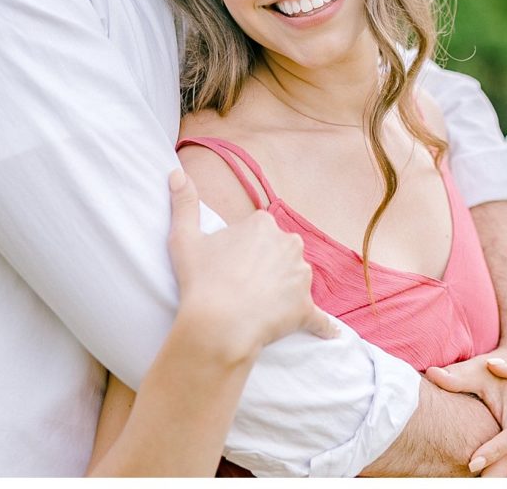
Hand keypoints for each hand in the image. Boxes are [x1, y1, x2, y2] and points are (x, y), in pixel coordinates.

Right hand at [166, 168, 336, 355]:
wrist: (218, 325)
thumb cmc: (201, 281)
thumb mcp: (184, 238)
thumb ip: (183, 203)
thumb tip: (176, 172)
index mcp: (263, 224)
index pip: (258, 232)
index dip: (242, 250)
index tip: (227, 265)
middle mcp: (289, 243)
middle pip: (280, 252)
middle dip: (267, 265)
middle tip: (240, 285)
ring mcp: (301, 276)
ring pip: (295, 279)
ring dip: (285, 290)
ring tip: (258, 307)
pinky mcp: (306, 308)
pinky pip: (318, 318)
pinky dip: (323, 326)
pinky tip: (331, 335)